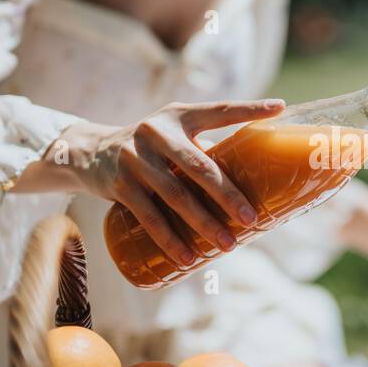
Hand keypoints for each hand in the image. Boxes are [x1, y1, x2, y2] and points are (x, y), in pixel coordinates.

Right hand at [20, 99, 284, 265]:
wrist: (88, 152)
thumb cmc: (149, 149)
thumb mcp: (172, 137)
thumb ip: (203, 150)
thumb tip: (255, 182)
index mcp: (179, 116)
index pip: (219, 110)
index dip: (249, 108)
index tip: (279, 107)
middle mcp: (157, 131)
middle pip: (200, 166)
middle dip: (228, 195)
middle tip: (251, 219)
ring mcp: (136, 158)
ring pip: (177, 196)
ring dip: (204, 225)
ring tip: (228, 245)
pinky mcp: (120, 184)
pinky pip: (149, 217)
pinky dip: (170, 240)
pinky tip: (187, 259)